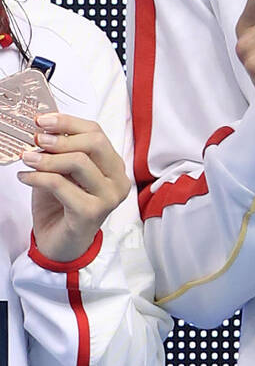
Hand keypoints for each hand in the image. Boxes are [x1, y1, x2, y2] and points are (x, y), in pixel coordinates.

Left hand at [17, 114, 131, 262]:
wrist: (60, 244)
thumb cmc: (62, 206)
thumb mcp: (62, 172)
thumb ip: (60, 152)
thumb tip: (43, 129)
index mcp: (113, 166)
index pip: (97, 132)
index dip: (68, 122)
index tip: (42, 121)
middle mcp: (117, 180)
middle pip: (94, 143)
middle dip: (61, 137)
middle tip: (36, 140)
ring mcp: (108, 197)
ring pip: (78, 162)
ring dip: (46, 158)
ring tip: (26, 159)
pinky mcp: (91, 212)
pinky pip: (60, 184)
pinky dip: (38, 177)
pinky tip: (25, 177)